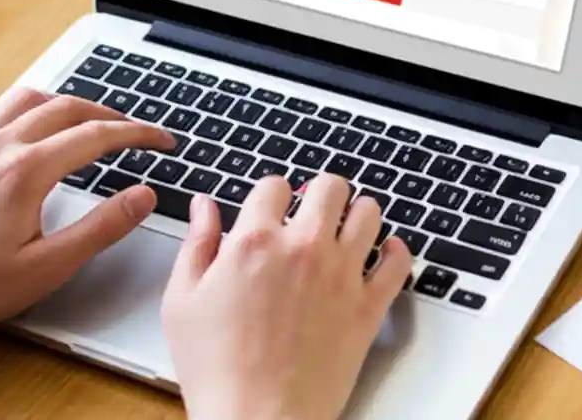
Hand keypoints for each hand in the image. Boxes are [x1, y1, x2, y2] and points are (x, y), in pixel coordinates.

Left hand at [0, 87, 172, 339]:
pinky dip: (33, 105)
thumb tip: (144, 196)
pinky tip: (39, 122)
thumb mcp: (50, 265)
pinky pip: (1, 108)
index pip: (97, 135)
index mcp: (26, 172)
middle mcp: (0, 148)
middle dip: (112, 115)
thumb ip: (103, 227)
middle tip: (139, 132)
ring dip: (71, 102)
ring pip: (32, 98)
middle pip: (68, 107)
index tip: (163, 140)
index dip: (138, 134)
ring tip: (95, 120)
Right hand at [163, 175, 411, 419]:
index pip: (275, 185)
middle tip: (316, 210)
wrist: (257, 419)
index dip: (273, 195)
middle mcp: (304, 249)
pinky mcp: (369, 305)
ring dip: (359, 214)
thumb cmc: (217, 369)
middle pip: (330, 186)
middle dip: (321, 193)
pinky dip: (395, 252)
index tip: (274, 208)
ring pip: (369, 213)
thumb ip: (197, 244)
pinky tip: (383, 253)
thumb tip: (204, 206)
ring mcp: (342, 275)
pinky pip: (398, 262)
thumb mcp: (183, 301)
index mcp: (255, 242)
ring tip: (348, 228)